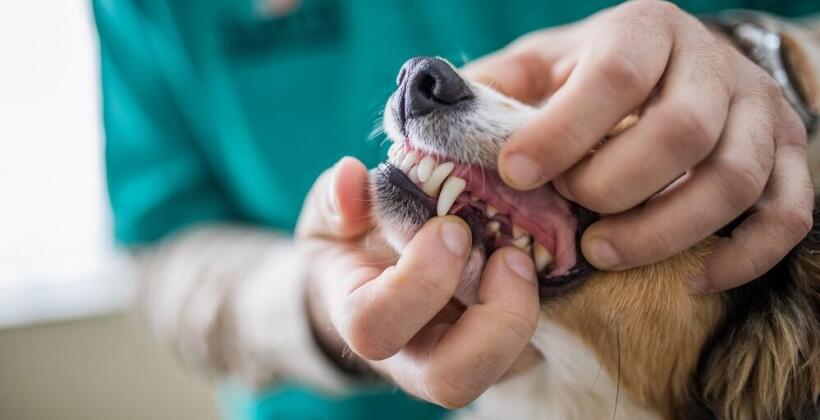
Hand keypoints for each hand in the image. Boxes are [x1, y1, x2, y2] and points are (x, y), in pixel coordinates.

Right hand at [296, 157, 541, 407]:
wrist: (376, 277)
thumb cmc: (354, 243)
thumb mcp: (334, 215)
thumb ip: (336, 198)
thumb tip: (350, 177)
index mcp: (363, 319)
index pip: (376, 327)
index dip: (418, 282)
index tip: (450, 227)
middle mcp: (412, 356)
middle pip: (451, 381)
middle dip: (490, 319)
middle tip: (508, 254)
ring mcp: (460, 360)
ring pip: (502, 371)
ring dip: (524, 314)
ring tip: (525, 257)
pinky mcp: (502, 352)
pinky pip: (534, 349)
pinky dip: (547, 306)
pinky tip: (544, 258)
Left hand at [464, 0, 812, 291]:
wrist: (670, 69)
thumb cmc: (587, 78)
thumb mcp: (535, 68)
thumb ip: (489, 92)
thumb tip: (429, 125)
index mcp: (643, 31)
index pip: (615, 75)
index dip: (565, 130)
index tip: (517, 172)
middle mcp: (711, 64)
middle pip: (681, 131)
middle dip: (616, 185)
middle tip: (571, 215)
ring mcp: (760, 112)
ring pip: (736, 179)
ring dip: (666, 229)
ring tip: (605, 253)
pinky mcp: (788, 160)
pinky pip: (787, 216)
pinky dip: (742, 256)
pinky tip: (690, 280)